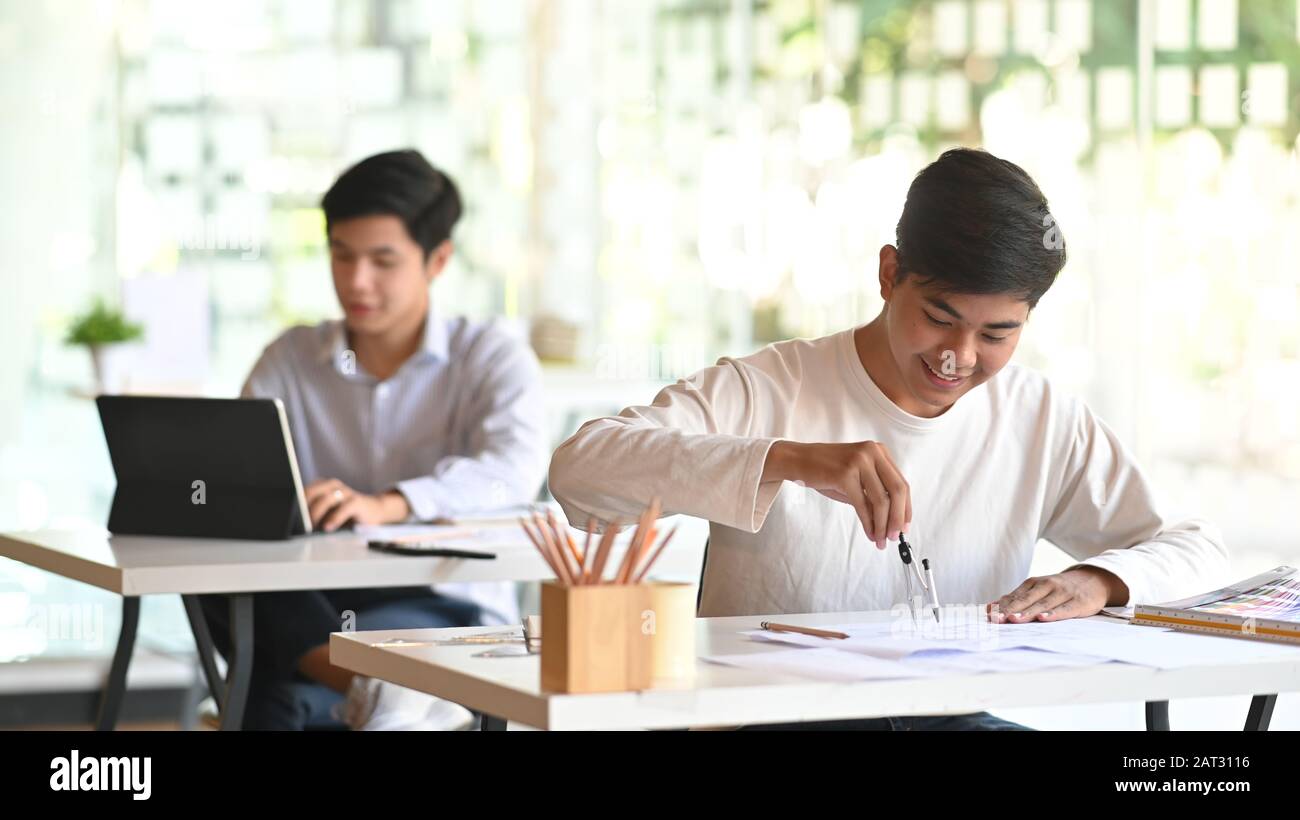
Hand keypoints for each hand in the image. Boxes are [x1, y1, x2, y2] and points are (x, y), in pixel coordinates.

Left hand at [304, 479, 411, 531]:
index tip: (287, 515)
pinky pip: (344, 507)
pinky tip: (328, 527)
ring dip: (315, 513)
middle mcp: (333, 486)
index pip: (303, 491)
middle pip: (311, 492)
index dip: (295, 502)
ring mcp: (346, 492)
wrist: (372, 511)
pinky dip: (335, 518)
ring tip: (310, 527)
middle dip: (303, 508)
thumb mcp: (327, 512)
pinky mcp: (357, 501)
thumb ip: (313, 513)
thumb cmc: (346, 515)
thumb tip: (295, 524)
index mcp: (323, 486)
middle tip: (297, 522)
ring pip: (325, 498)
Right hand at [762, 440, 910, 548]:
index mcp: (878, 451)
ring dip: (883, 525)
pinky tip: (870, 534)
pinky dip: (868, 523)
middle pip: (897, 490)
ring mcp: (859, 462)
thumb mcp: (856, 477)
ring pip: (881, 500)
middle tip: (895, 537)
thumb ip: (873, 492)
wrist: (798, 460)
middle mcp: (872, 453)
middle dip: (898, 518)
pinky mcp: (845, 475)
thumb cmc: (826, 470)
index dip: (906, 507)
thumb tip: (891, 521)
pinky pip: (863, 505)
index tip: (904, 526)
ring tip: (881, 540)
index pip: (901, 482)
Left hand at [987, 566, 1128, 623]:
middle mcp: (1047, 586)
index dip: (1002, 606)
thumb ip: (1016, 599)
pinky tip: (1043, 619)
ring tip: (1013, 619)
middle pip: (1026, 599)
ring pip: (1043, 604)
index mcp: (1035, 583)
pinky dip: (1054, 614)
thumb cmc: (1059, 589)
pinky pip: (1064, 609)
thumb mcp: (1038, 589)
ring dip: (1027, 612)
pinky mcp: (1078, 602)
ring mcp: (1063, 593)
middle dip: (1010, 609)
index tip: (989, 615)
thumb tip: (990, 608)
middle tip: (996, 619)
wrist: (1093, 580)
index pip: (1016, 596)